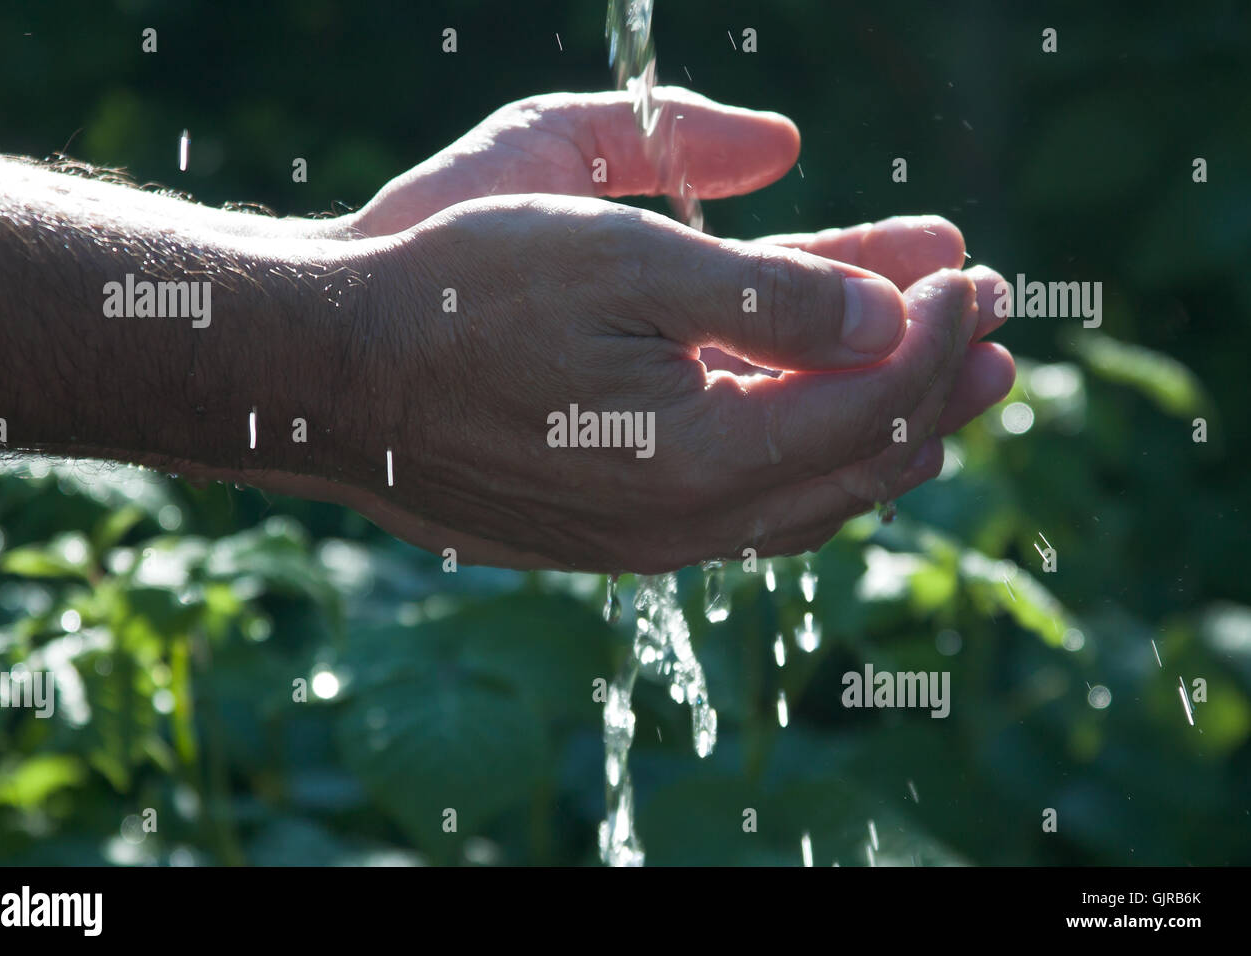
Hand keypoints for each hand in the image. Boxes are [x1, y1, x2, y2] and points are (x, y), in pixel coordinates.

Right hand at [265, 195, 1011, 573]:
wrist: (332, 378)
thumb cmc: (462, 299)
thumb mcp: (625, 261)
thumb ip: (771, 293)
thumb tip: (885, 315)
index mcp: (701, 461)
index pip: (869, 403)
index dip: (936, 331)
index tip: (976, 269)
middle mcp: (685, 526)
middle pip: (853, 465)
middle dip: (933, 387)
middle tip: (1000, 335)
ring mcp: (645, 540)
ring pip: (802, 496)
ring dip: (878, 429)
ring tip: (936, 379)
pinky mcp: (609, 533)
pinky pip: (741, 509)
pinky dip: (802, 457)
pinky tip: (820, 425)